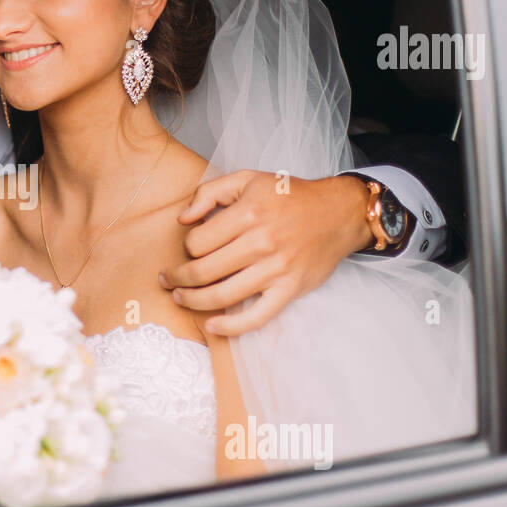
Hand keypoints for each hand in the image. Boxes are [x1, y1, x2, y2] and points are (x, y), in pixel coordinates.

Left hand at [161, 170, 373, 336]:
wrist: (339, 212)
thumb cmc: (290, 196)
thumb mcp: (247, 179)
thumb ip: (209, 192)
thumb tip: (182, 219)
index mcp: (248, 213)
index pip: (197, 242)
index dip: (187, 247)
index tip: (191, 247)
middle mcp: (261, 243)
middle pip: (203, 271)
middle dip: (177, 278)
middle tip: (167, 280)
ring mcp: (276, 269)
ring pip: (222, 295)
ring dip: (193, 301)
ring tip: (179, 297)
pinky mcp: (290, 289)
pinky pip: (256, 317)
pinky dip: (231, 327)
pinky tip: (212, 325)